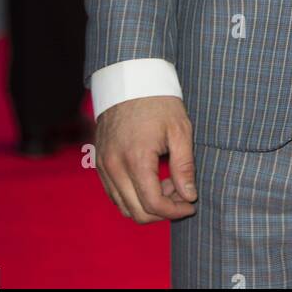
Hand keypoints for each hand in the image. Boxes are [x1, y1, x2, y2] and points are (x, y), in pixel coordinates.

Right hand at [95, 95, 197, 223]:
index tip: (191, 204)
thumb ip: (184, 166)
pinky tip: (152, 179)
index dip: (175, 211)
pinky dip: (134, 196)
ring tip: (168, 183)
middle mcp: (114, 167)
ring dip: (148, 205)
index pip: (154, 204)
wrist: (130, 80)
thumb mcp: (179, 130)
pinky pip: (115, 193)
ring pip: (124, 206)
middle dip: (163, 211)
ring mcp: (104, 166)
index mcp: (136, 159)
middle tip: (181, 193)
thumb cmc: (159, 102)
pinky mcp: (100, 163)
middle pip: (137, 212)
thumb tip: (189, 196)